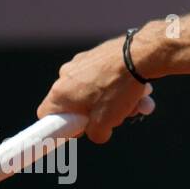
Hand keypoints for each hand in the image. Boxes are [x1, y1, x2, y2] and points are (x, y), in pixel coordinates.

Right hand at [36, 33, 156, 143]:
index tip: (81, 129)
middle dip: (96, 113)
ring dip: (113, 100)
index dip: (62, 127)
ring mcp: (82, 62)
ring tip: (135, 102)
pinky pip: (104, 75)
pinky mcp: (98, 54)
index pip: (48, 115)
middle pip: (76, 103)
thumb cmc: (118, 88)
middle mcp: (66, 75)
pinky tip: (137, 87)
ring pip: (94, 89)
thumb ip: (96, 134)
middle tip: (115, 117)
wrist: (141, 54)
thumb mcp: (106, 122)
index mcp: (60, 93)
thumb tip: (98, 134)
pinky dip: (118, 84)